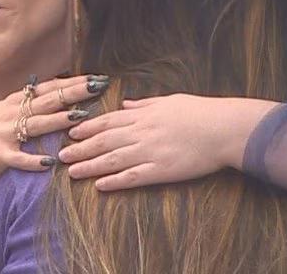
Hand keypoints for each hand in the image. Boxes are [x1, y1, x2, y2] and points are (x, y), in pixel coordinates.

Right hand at [0, 75, 102, 197]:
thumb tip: (64, 88)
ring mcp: (3, 133)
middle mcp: (10, 113)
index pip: (49, 87)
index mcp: (15, 101)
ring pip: (36, 125)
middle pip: (47, 101)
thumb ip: (33, 101)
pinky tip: (50, 162)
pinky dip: (33, 161)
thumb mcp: (9, 112)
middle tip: (97, 87)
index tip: (96, 78)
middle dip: (74, 92)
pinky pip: (18, 158)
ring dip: (58, 120)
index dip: (72, 82)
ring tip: (80, 116)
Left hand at [58, 94, 271, 190]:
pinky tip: (100, 186)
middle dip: (81, 148)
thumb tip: (126, 103)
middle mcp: (143, 132)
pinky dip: (115, 182)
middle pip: (105, 141)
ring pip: (112, 160)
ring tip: (72, 172)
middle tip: (62, 156)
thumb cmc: (203, 111)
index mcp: (146, 114)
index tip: (72, 133)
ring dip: (90, 166)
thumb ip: (146, 103)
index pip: (110, 120)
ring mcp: (151, 152)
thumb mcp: (172, 100)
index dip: (88, 127)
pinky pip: (132, 177)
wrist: (224, 128)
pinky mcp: (161, 170)